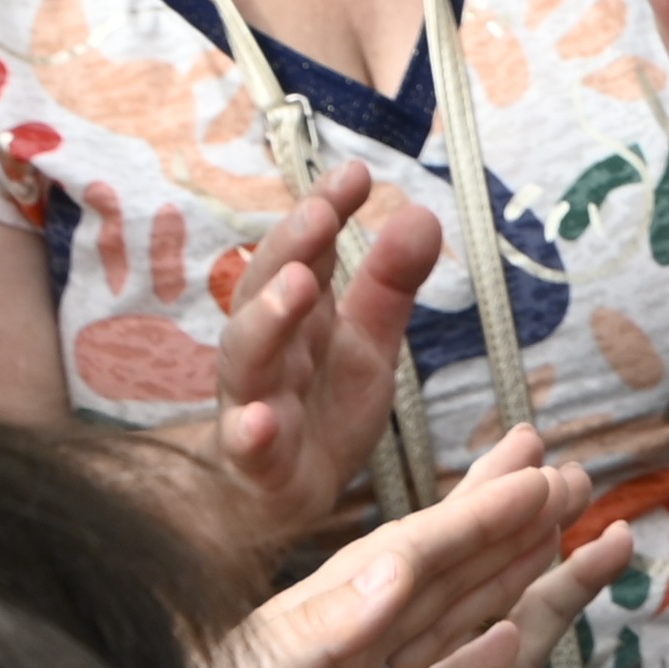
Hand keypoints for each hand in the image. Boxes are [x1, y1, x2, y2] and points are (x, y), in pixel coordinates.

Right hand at [195, 182, 444, 556]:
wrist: (283, 495)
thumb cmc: (321, 407)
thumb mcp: (368, 342)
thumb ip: (390, 282)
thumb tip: (422, 211)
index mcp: (298, 314)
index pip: (307, 250)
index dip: (325, 210)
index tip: (356, 173)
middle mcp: (268, 349)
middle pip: (268, 288)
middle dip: (292, 247)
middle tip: (322, 214)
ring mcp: (254, 401)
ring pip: (247, 356)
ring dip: (267, 319)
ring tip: (297, 287)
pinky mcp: (255, 461)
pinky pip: (246, 444)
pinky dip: (250, 432)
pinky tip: (260, 421)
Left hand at [201, 429, 631, 667]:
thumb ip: (317, 633)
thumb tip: (394, 567)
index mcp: (315, 624)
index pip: (414, 554)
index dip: (478, 517)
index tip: (538, 478)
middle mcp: (336, 650)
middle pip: (440, 571)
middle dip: (502, 524)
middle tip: (565, 475)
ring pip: (443, 624)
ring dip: (500, 580)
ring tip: (550, 537)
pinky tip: (507, 642)